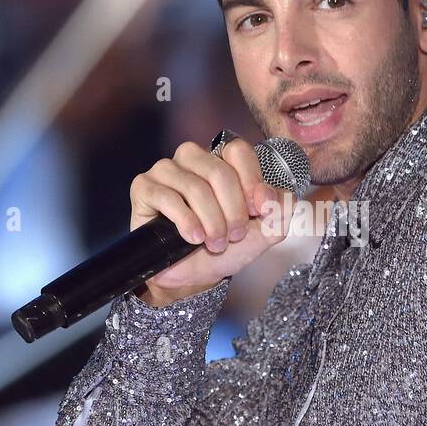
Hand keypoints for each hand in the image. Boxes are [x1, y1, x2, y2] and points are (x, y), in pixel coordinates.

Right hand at [130, 137, 295, 304]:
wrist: (196, 275)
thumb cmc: (228, 246)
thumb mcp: (266, 231)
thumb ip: (282, 210)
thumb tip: (278, 193)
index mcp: (223, 160)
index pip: (238, 151)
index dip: (252, 180)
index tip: (259, 210)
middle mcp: (194, 159)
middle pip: (219, 172)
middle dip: (232, 211)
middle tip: (234, 235)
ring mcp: (166, 170)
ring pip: (195, 187)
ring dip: (211, 222)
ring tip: (214, 242)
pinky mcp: (144, 187)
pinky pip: (168, 198)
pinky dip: (186, 222)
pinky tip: (193, 238)